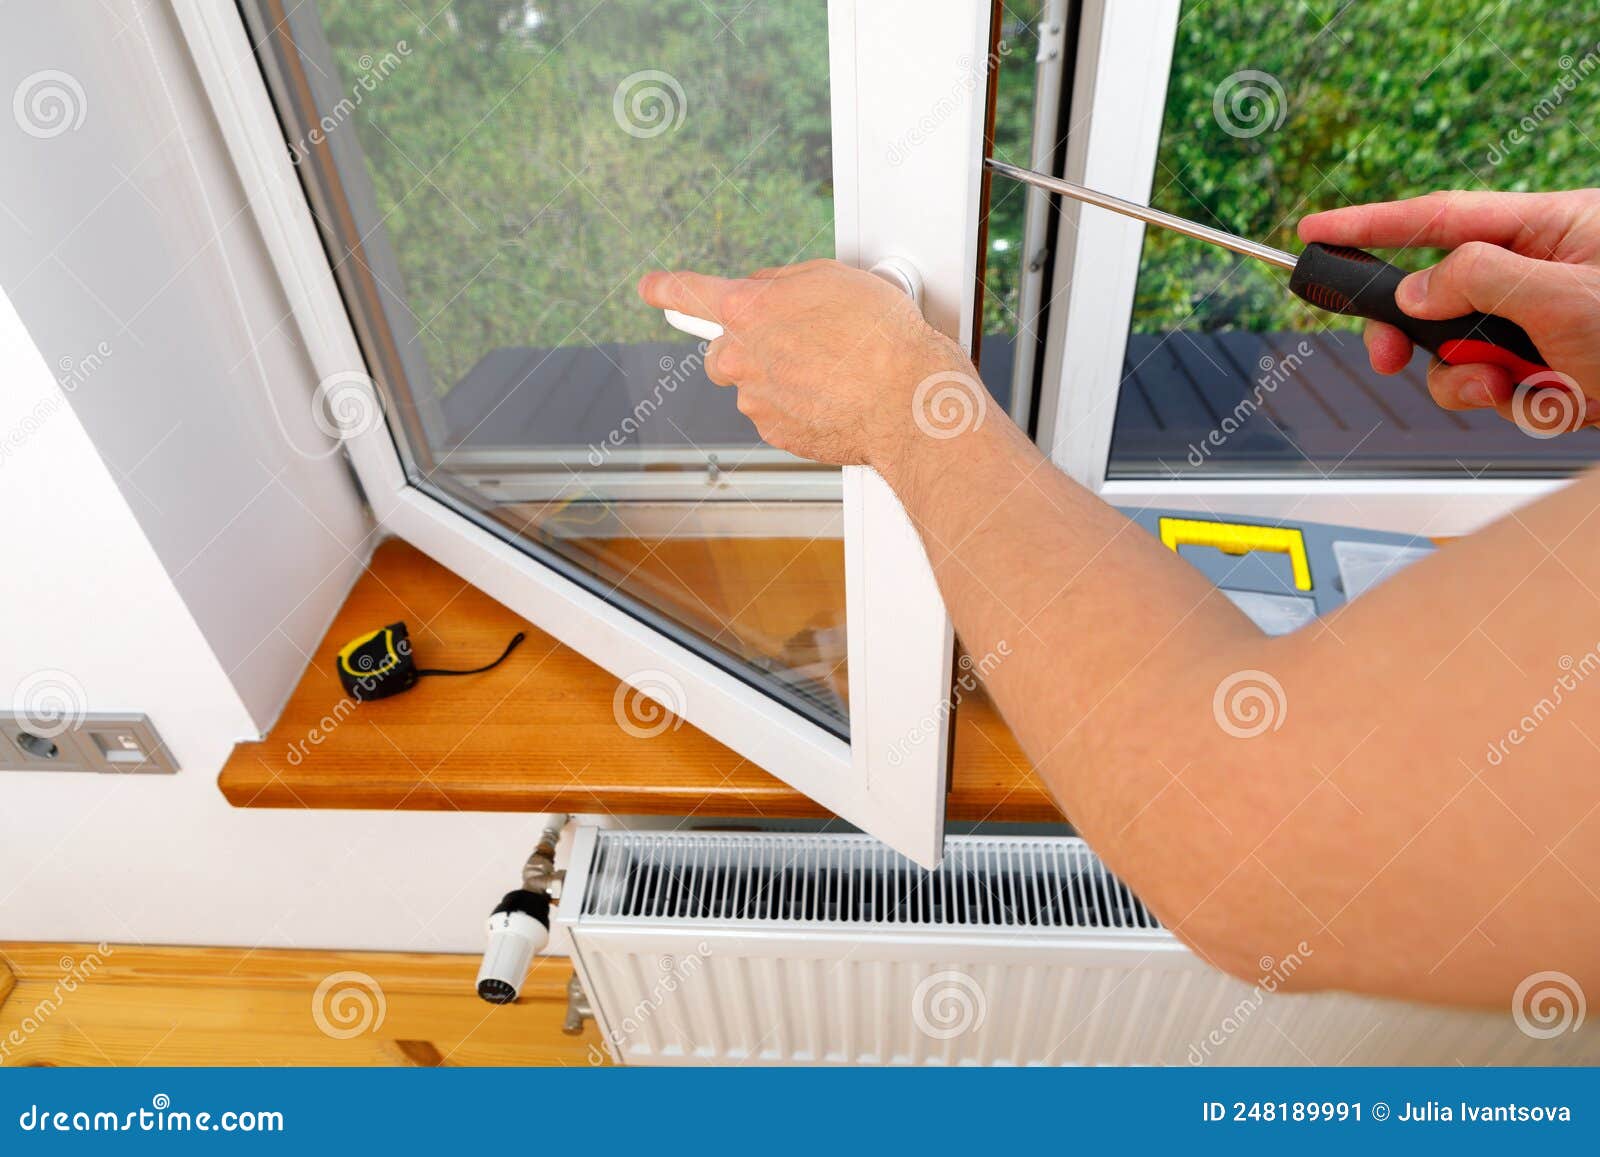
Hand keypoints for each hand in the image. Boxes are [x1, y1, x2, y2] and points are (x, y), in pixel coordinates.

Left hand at [637, 259, 975, 467]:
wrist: (906, 401)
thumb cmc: (880, 337)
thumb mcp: (833, 278)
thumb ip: (785, 282)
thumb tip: (769, 290)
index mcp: (749, 309)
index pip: (690, 292)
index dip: (667, 288)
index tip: (653, 287)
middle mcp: (743, 357)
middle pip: (722, 351)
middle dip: (746, 347)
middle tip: (789, 342)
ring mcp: (757, 400)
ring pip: (752, 386)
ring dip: (780, 377)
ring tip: (831, 371)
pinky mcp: (778, 434)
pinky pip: (778, 415)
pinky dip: (800, 407)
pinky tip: (835, 397)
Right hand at [1299, 189, 1599, 432]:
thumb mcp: (1565, 294)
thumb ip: (1477, 278)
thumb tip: (1415, 289)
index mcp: (1550, 229)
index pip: (1440, 218)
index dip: (1371, 224)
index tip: (1315, 231)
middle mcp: (1542, 275)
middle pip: (1437, 293)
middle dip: (1410, 329)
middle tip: (1386, 355)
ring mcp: (1543, 327)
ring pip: (1459, 354)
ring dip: (1472, 381)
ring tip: (1518, 386)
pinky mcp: (1551, 374)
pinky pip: (1494, 390)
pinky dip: (1513, 404)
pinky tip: (1555, 401)